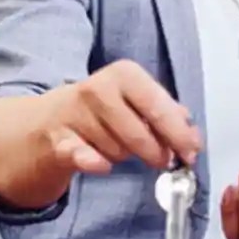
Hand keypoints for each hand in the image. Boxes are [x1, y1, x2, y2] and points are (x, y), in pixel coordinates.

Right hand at [45, 59, 200, 173]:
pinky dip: (95, 163)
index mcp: (124, 74)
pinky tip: (101, 164)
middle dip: (157, 152)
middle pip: (140, 133)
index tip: (191, 153)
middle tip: (163, 160)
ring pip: (118, 150)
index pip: (159, 107)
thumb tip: (192, 134)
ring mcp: (75, 113)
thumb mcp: (135, 100)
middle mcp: (98, 89)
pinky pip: (84, 156)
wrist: (46, 120)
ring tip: (118, 146)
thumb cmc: (101, 110)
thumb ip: (166, 114)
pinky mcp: (57, 138)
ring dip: (125, 156)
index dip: (178, 134)